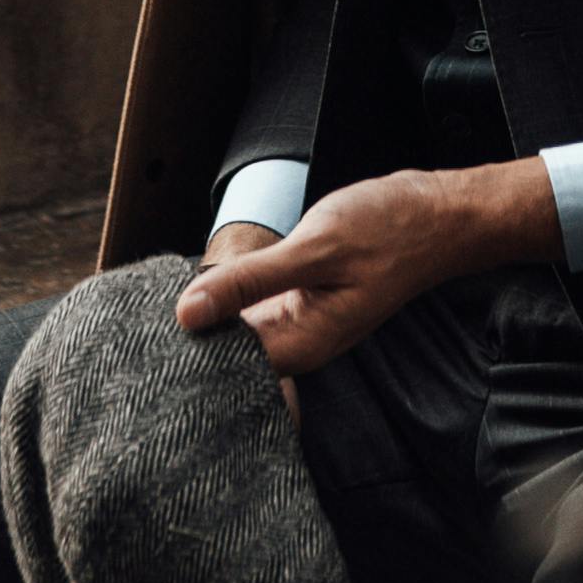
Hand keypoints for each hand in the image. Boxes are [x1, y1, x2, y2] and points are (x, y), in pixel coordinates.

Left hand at [176, 160, 561, 379]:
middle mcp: (301, 342)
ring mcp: (303, 322)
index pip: (224, 368)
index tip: (145, 335)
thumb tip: (186, 313)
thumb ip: (250, 280)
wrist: (439, 215)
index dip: (184, 351)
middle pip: (228, 354)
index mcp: (303, 343)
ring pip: (239, 330)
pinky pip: (255, 308)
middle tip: (143, 312)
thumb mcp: (314, 248)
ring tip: (162, 296)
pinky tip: (206, 280)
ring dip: (210, 313)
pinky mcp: (303, 299)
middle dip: (191, 336)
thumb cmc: (388, 230)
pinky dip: (232, 295)